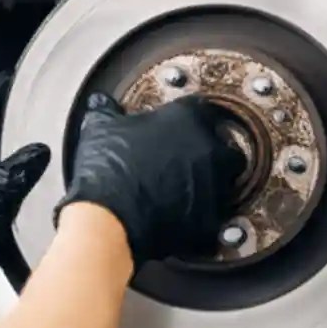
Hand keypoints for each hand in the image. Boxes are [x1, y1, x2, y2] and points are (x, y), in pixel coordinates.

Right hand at [55, 93, 245, 263]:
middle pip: (226, 150)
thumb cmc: (108, 170)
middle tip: (188, 164)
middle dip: (213, 157)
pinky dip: (201, 221)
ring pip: (226, 186)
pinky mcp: (211, 222)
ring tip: (183, 194)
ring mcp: (215, 187)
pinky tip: (181, 221)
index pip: (204, 111)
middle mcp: (210, 150)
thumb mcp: (100, 128)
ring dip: (210, 188)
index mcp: (188, 118)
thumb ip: (107, 112)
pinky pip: (213, 220)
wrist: (109, 221)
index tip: (181, 130)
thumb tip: (102, 105)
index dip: (191, 122)